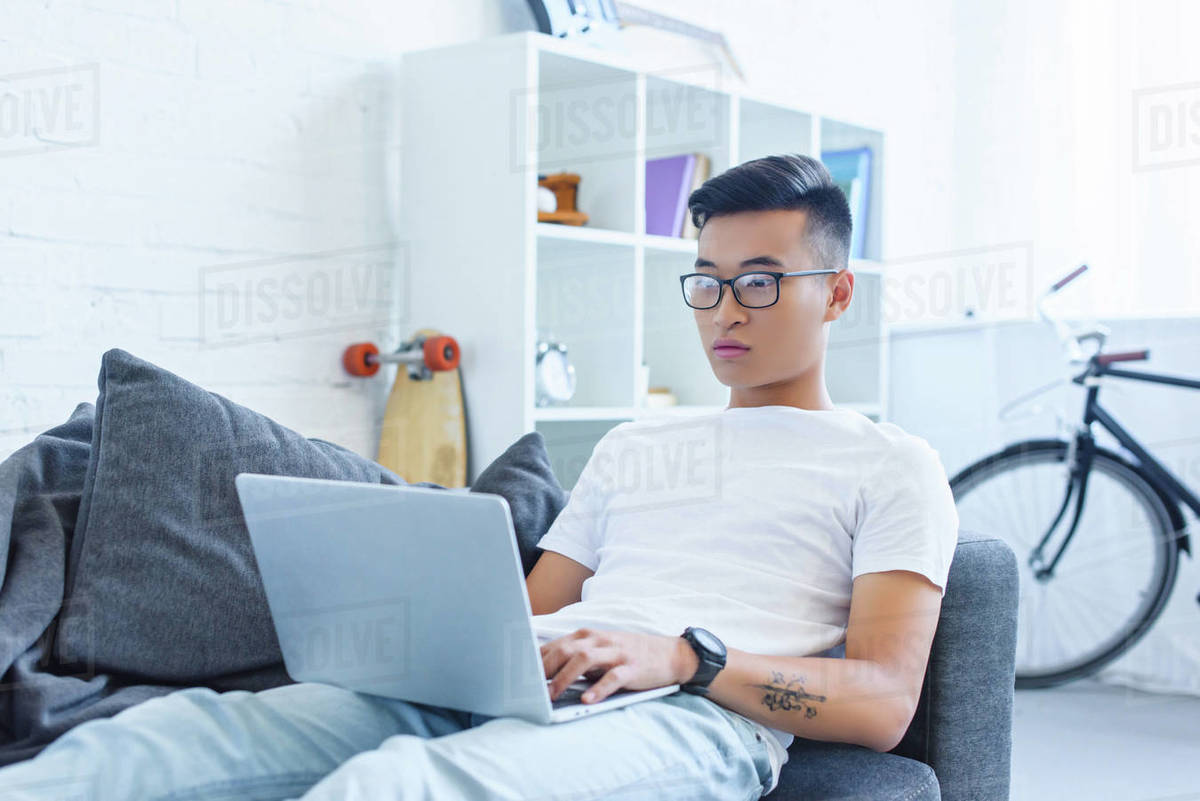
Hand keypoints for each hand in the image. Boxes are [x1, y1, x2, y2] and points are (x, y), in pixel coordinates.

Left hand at [540, 628, 699, 703]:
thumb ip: (575, 657)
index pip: (555, 645)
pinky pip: (612, 678)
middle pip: (565, 650)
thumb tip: (542, 673)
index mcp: (588, 636)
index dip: (534, 660)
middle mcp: (599, 640)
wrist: (670, 654)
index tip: (517, 676)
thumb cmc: (628, 655)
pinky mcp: (632, 668)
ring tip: (551, 695)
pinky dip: (598, 689)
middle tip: (528, 688)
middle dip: (544, 669)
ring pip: (584, 660)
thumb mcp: (600, 651)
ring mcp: (616, 653)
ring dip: (564, 678)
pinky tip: (587, 700)